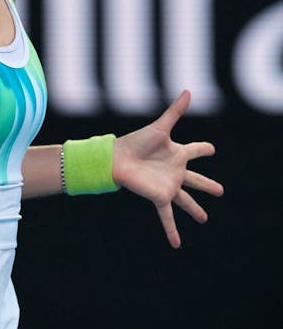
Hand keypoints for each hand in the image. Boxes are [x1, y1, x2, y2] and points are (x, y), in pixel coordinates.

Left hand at [112, 90, 223, 248]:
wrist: (116, 158)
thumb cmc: (136, 141)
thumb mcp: (160, 127)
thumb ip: (175, 111)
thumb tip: (188, 90)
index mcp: (176, 152)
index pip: (195, 150)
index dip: (204, 149)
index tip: (210, 149)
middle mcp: (174, 170)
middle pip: (195, 179)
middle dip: (207, 184)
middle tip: (220, 190)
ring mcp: (168, 185)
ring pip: (185, 200)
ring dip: (195, 209)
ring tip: (204, 218)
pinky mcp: (159, 197)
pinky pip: (167, 216)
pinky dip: (172, 230)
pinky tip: (176, 244)